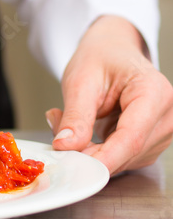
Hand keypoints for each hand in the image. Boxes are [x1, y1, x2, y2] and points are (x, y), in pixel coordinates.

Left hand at [45, 15, 172, 174]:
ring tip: (69, 121)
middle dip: (90, 152)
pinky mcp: (152, 142)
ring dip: (92, 151)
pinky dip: (99, 150)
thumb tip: (66, 147)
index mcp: (153, 91)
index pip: (131, 137)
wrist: (112, 50)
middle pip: (128, 151)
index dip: (104, 158)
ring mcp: (163, 131)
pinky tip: (84, 130)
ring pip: (124, 159)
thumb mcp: (81, 80)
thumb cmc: (101, 57)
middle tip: (57, 131)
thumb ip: (76, 116)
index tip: (78, 167)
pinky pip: (123, 157)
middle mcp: (166, 114)